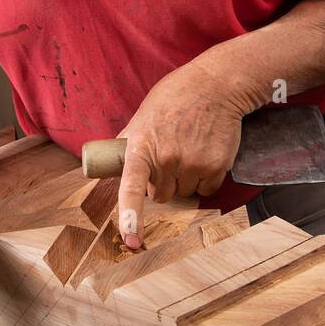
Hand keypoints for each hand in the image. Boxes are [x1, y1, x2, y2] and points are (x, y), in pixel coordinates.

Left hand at [116, 64, 245, 248]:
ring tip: (189, 149)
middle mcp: (166, 159)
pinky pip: (206, 190)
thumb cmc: (175, 97)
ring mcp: (192, 164)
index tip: (131, 239)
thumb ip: (127, 141)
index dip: (130, 217)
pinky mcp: (215, 167)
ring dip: (185, 180)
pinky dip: (206, 179)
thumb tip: (108, 159)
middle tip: (170, 155)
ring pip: (184, 194)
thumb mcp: (142, 115)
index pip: (131, 188)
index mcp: (141, 147)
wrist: (214, 86)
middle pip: (160, 195)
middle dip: (163, 183)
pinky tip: (205, 154)